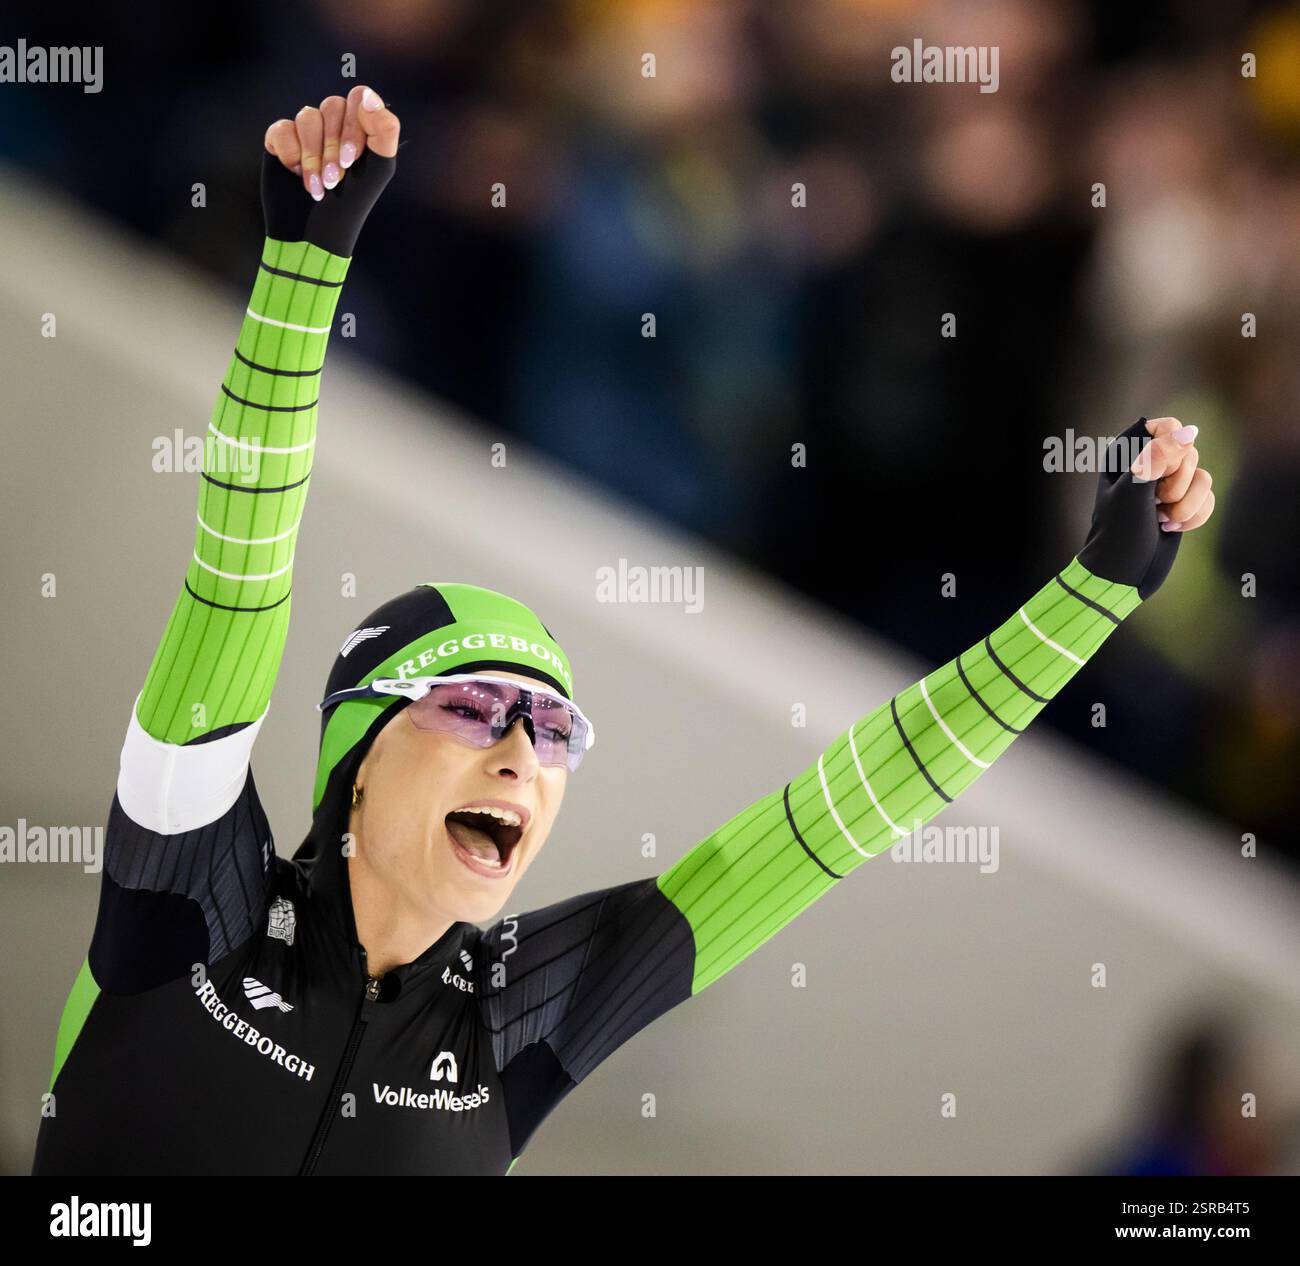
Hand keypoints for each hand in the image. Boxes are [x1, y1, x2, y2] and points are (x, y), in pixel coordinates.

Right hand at [263, 85, 399, 201]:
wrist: (315, 233)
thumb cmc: (351, 203)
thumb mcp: (379, 169)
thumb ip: (384, 130)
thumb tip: (367, 95)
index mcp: (360, 127)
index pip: (358, 98)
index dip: (354, 126)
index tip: (352, 161)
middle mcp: (332, 125)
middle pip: (331, 105)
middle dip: (334, 147)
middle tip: (335, 180)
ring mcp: (306, 131)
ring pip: (307, 116)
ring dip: (313, 156)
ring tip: (317, 186)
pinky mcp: (281, 139)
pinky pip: (282, 128)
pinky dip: (291, 155)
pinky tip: (296, 175)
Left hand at [1129, 416, 1215, 533]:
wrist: (1123, 573)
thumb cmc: (1120, 531)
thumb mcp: (1134, 491)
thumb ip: (1159, 458)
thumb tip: (1191, 431)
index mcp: (1128, 454)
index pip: (1167, 428)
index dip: (1170, 450)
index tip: (1156, 474)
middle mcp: (1149, 465)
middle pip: (1189, 454)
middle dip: (1176, 486)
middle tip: (1153, 504)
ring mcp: (1168, 486)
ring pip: (1203, 478)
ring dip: (1185, 506)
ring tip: (1160, 520)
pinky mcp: (1183, 505)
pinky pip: (1208, 498)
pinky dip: (1193, 517)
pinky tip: (1169, 530)